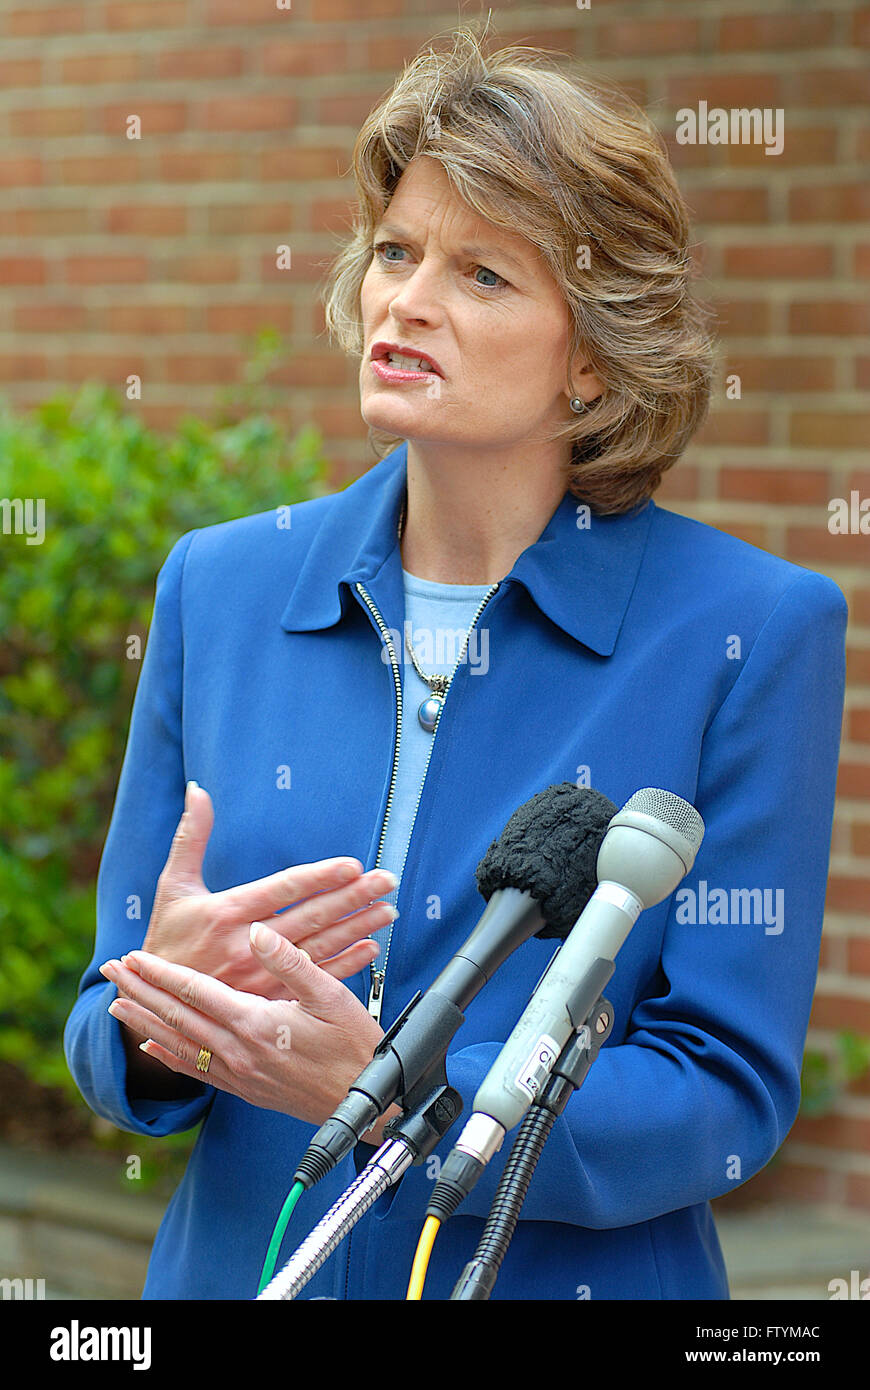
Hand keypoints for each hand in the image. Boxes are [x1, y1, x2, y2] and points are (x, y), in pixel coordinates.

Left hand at [100, 924, 401, 1137]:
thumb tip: (257, 933)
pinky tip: (154, 1046)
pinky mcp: (245, 1088)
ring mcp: (239, 1074)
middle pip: (177, 1017)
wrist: (369, 1106)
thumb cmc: (355, 1046)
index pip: (196, 992)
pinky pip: (196, 1071)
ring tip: (117, 1004)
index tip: (135, 955)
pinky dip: (170, 1056)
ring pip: (179, 1044)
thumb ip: (291, 962)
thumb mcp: (331, 995)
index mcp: (255, 1024)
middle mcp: (238, 1052)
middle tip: (111, 971)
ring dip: (145, 1020)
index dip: (162, 972)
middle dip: (141, 992)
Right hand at [139, 781, 397, 999]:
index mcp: (227, 913)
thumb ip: (191, 836)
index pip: (284, 889)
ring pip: (320, 948)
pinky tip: (371, 948)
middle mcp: (248, 945)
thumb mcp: (171, 886)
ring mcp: (261, 976)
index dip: (320, 877)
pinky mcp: (269, 999)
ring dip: (358, 927)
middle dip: (353, 897)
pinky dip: (345, 965)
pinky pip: (314, 980)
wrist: (159, 1002)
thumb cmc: (166, 938)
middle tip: (387, 881)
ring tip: (388, 910)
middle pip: (311, 917)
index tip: (353, 866)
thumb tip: (198, 789)